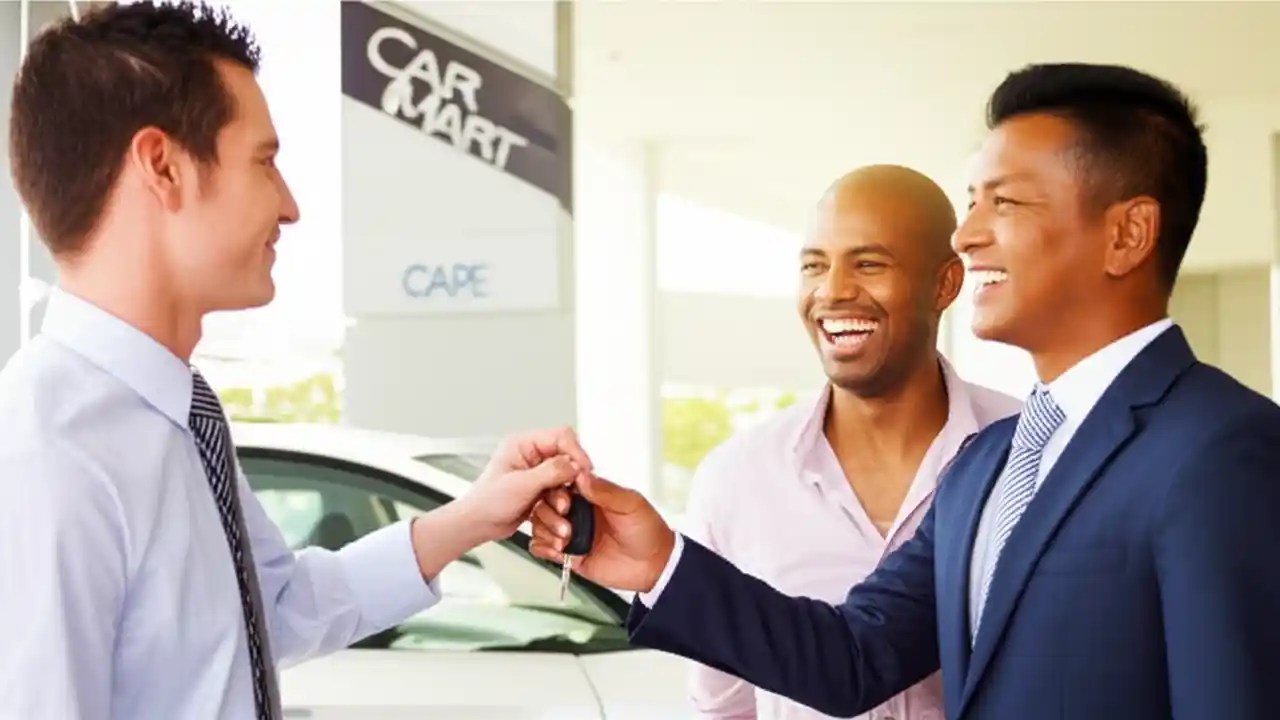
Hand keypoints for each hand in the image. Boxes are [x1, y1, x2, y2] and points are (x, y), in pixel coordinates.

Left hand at [411, 428, 591, 581]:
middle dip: (570, 479)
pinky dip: (559, 506)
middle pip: (566, 458)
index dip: (575, 452)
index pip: (560, 436)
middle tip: (575, 491)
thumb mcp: (521, 485)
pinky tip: (555, 517)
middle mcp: (531, 455)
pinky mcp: (540, 489)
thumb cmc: (487, 502)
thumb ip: (551, 472)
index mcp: (523, 443)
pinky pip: (559, 493)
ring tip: (559, 510)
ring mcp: (537, 473)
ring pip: (565, 479)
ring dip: (564, 496)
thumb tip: (574, 465)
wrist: (478, 525)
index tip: (584, 470)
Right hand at [528, 473, 674, 592]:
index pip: (561, 484)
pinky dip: (542, 548)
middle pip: (545, 503)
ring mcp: (572, 532)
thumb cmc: (647, 530)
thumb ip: (606, 491)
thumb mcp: (631, 504)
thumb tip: (582, 475)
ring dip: (545, 531)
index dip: (557, 490)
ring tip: (564, 541)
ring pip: (541, 524)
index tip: (565, 502)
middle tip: (566, 525)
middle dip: (549, 513)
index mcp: (591, 494)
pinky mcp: (569, 554)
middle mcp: (578, 511)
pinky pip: (543, 548)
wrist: (654, 566)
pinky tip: (556, 551)